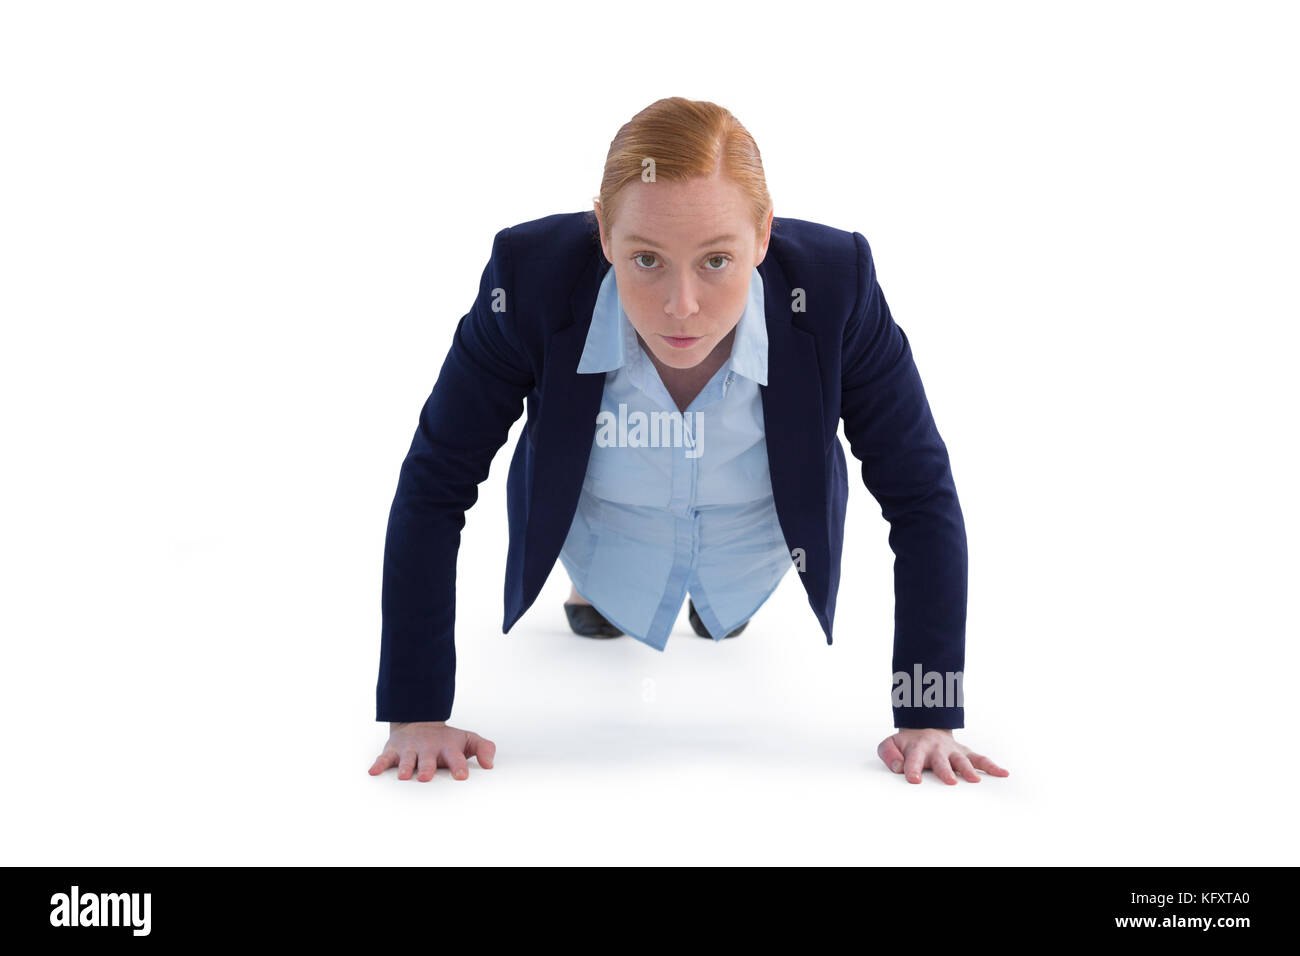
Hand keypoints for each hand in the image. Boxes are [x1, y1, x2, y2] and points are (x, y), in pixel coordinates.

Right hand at [368, 721, 495, 781]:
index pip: (455, 757)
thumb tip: (490, 765)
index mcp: (447, 748)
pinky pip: (385, 759)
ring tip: (405, 776)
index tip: (461, 776)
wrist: (420, 724)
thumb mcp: (468, 741)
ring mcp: (410, 750)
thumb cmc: (446, 741)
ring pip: (407, 759)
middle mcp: (428, 749)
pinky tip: (373, 772)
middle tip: (427, 777)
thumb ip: (484, 749)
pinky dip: (379, 764)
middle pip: (428, 760)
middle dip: (427, 767)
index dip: (458, 766)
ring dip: (406, 766)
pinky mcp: (394, 751)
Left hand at [877, 728, 1007, 783]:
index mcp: (917, 749)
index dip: (912, 769)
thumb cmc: (907, 744)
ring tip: (975, 780)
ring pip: (962, 760)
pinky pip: (980, 759)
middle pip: (941, 761)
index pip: (913, 760)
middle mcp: (936, 750)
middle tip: (950, 782)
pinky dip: (992, 766)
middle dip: (945, 771)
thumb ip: (888, 755)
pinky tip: (1003, 773)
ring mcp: (952, 751)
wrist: (924, 727)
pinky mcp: (965, 753)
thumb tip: (898, 767)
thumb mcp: (890, 744)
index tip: (914, 779)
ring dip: (968, 769)